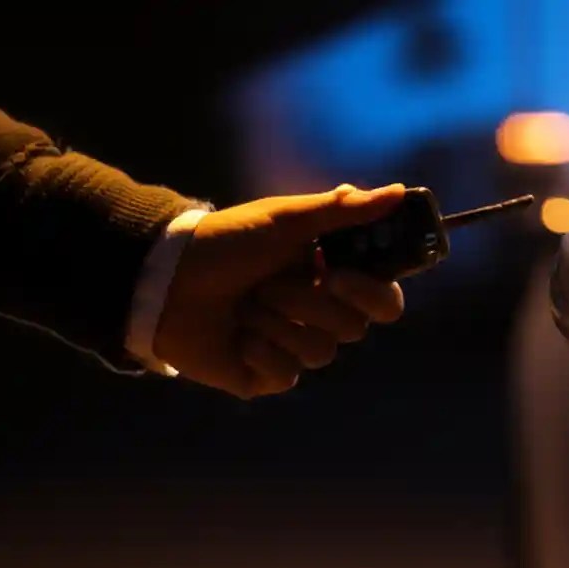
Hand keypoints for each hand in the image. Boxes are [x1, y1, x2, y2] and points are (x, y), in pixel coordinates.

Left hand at [153, 183, 406, 398]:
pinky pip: (287, 374)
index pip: (384, 300)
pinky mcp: (267, 376)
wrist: (167, 278)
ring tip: (244, 305)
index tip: (336, 273)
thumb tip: (401, 192)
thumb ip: (344, 211)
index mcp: (332, 277)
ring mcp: (294, 346)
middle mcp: (320, 314)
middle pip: (354, 328)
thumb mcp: (286, 219)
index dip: (371, 293)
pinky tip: (234, 335)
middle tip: (269, 283)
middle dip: (306, 302)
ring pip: (321, 352)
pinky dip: (257, 350)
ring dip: (276, 322)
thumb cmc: (227, 242)